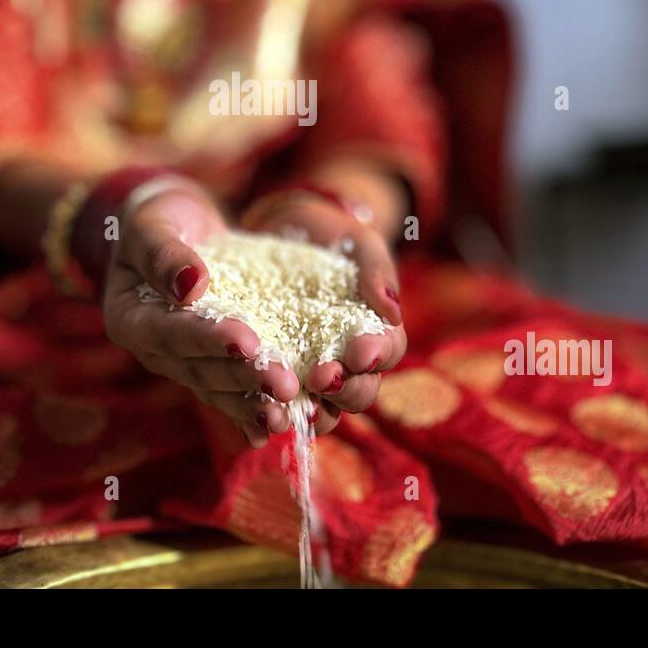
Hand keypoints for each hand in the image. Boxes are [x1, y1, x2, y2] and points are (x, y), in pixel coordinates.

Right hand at [102, 180, 300, 448]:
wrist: (176, 226)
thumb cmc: (159, 218)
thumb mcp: (152, 223)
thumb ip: (164, 254)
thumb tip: (191, 284)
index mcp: (130, 317)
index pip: (169, 333)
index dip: (207, 339)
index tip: (247, 340)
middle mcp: (154, 350)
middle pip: (199, 370)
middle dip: (244, 378)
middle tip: (284, 384)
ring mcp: (182, 362)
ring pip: (218, 388)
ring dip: (254, 402)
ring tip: (289, 411)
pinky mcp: (209, 364)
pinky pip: (230, 392)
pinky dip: (253, 410)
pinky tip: (281, 427)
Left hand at [241, 190, 406, 435]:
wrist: (282, 233)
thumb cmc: (330, 237)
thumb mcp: (358, 242)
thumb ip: (377, 271)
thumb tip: (391, 310)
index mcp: (375, 332)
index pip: (386, 352)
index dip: (377, 356)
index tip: (361, 352)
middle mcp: (346, 362)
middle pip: (358, 392)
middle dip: (345, 389)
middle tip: (321, 376)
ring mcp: (308, 373)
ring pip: (321, 410)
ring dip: (311, 411)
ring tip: (289, 399)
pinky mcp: (272, 375)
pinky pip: (274, 404)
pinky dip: (267, 415)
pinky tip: (255, 414)